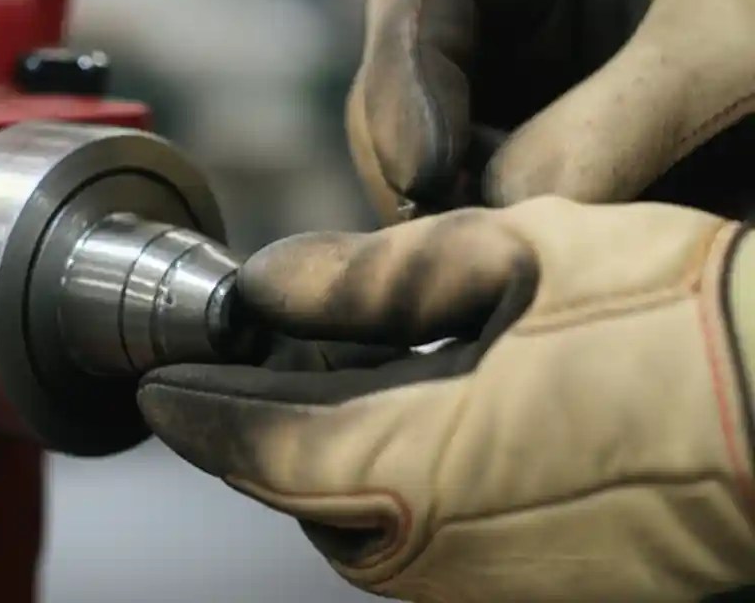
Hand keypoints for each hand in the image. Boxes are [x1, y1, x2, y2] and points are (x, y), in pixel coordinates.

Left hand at [138, 197, 754, 601]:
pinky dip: (392, 486)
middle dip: (260, 429)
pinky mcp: (537, 590)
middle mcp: (431, 550)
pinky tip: (426, 424)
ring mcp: (487, 585)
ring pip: (355, 526)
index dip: (196, 407)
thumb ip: (360, 277)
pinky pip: (425, 545)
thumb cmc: (666, 315)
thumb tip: (265, 282)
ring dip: (325, 460)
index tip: (158, 386)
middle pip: (294, 492)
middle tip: (268, 359)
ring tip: (346, 382)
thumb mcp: (502, 256)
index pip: (251, 442)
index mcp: (405, 464)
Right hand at [348, 0, 754, 222]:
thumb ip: (610, 124)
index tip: (430, 177)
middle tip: (473, 229)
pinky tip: (510, 261)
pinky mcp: (494, 179)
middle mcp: (486, 31)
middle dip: (418, 166)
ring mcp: (483, 106)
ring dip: (442, 216)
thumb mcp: (713, 64)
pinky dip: (467, 243)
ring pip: (408, 166)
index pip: (420, 3)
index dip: (408, 88)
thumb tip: (501, 199)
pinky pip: (447, 214)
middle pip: (392, 94)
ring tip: (512, 248)